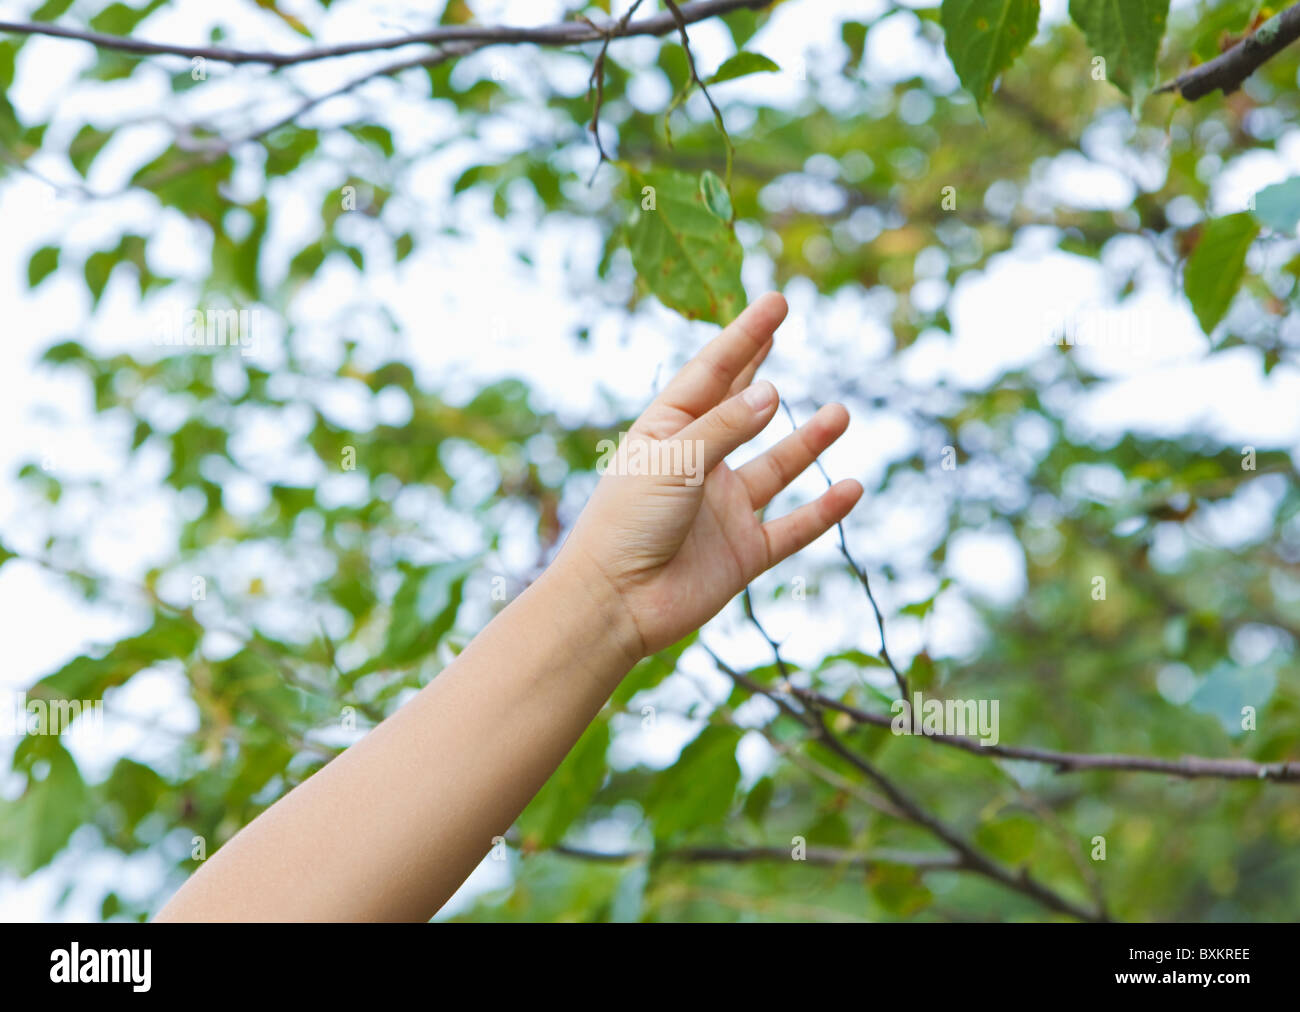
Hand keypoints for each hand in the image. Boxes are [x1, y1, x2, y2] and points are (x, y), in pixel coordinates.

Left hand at [559, 292, 862, 656]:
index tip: (776, 302)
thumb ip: (724, 427)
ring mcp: (723, 509)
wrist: (616, 604)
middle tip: (782, 324)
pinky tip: (853, 488)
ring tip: (841, 414)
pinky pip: (794, 527)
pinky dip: (824, 511)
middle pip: (740, 409)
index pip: (712, 374)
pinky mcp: (744, 552)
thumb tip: (772, 392)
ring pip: (777, 467)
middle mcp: (698, 465)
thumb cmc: (626, 523)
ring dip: (809, 442)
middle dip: (760, 367)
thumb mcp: (673, 459)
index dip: (745, 337)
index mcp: (667, 433)